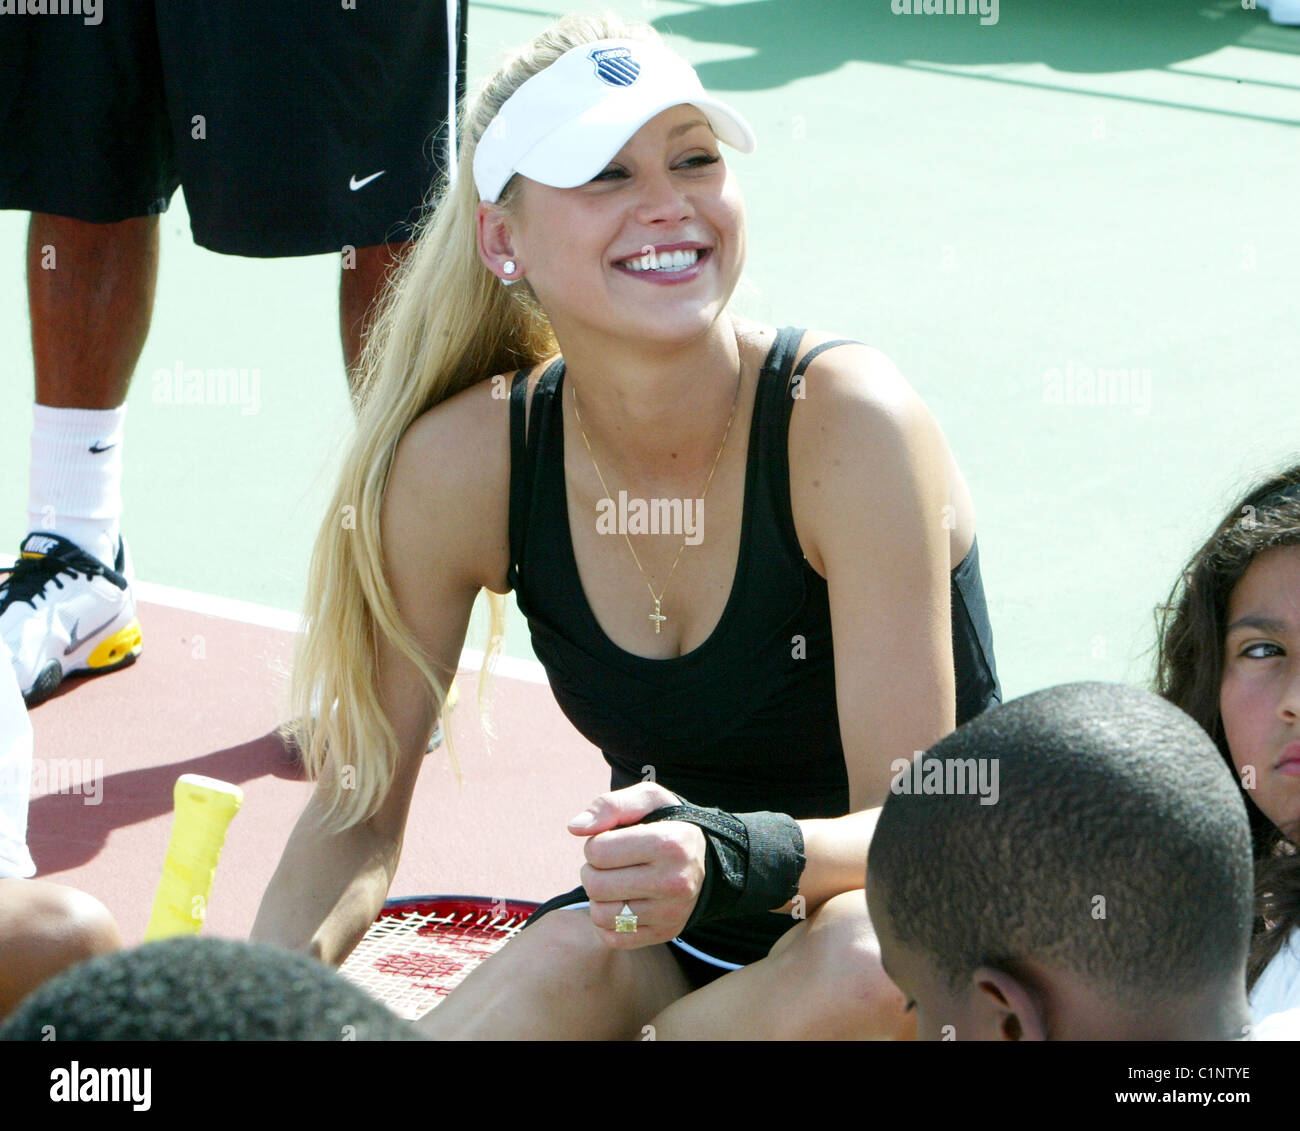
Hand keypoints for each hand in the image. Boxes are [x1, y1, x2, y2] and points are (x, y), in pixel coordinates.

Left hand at [567, 782, 705, 947]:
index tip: (613, 841)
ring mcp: (671, 913)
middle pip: (595, 885)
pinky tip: (623, 901)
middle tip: (610, 863)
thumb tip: (575, 827)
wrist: (707, 859)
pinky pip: (612, 937)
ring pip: (600, 915)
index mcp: (669, 844)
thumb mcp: (648, 799)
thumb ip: (610, 805)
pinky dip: (608, 921)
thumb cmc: (667, 824)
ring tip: (617, 881)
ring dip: (599, 897)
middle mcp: (674, 882)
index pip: (597, 851)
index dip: (596, 843)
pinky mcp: (665, 933)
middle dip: (593, 870)